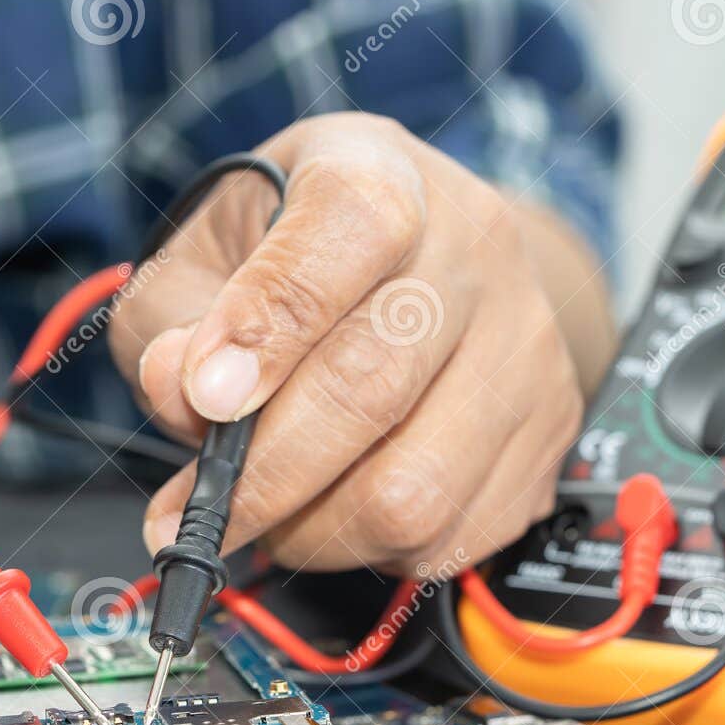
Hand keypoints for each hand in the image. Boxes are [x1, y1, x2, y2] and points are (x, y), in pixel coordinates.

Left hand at [110, 114, 614, 575]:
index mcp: (377, 172)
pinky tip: (341, 512)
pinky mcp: (552, 427)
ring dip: (317, 530)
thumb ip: (173, 319)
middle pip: (374, 385)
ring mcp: (525, 341)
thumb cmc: (297, 259)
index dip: (271, 320)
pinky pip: (453, 537)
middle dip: (267, 475)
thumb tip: (182, 390)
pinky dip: (373, 552)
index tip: (205, 394)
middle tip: (202, 512)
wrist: (435, 263)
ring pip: (416, 489)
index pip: (350, 227)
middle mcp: (472, 246)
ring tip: (276, 514)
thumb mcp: (206, 254)